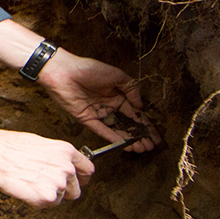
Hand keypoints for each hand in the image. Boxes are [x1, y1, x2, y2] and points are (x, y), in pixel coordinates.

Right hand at [0, 122, 92, 206]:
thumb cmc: (11, 147)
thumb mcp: (42, 144)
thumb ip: (58, 157)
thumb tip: (63, 167)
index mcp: (67, 152)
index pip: (87, 170)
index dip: (81, 178)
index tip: (77, 181)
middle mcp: (67, 168)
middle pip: (76, 189)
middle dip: (63, 190)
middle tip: (44, 184)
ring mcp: (58, 184)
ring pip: (60, 198)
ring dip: (48, 195)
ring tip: (30, 182)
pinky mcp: (47, 198)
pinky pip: (47, 205)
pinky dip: (37, 201)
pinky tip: (26, 188)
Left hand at [38, 50, 157, 151]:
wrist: (64, 71)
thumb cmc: (89, 69)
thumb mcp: (116, 75)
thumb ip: (131, 89)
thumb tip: (141, 106)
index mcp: (117, 94)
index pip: (135, 112)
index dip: (145, 124)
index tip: (155, 135)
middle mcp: (109, 106)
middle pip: (128, 124)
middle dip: (141, 135)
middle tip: (152, 146)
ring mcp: (98, 114)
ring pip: (117, 130)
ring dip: (130, 140)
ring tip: (142, 149)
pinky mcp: (87, 119)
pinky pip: (103, 131)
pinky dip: (114, 138)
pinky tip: (126, 145)